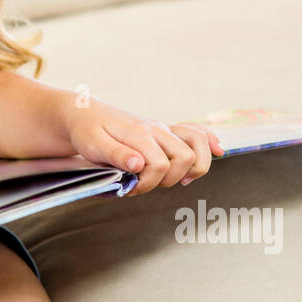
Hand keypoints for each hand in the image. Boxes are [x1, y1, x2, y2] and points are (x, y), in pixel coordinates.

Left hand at [65, 98, 222, 197]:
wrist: (84, 114)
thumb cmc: (87, 131)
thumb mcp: (93, 145)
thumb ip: (117, 154)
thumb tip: (139, 165)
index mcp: (139, 134)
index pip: (159, 165)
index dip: (149, 184)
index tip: (130, 188)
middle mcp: (156, 129)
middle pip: (185, 157)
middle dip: (171, 179)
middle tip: (148, 184)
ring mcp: (162, 129)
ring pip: (196, 144)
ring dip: (193, 166)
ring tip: (180, 180)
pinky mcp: (164, 131)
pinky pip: (195, 132)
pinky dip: (208, 141)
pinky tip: (217, 150)